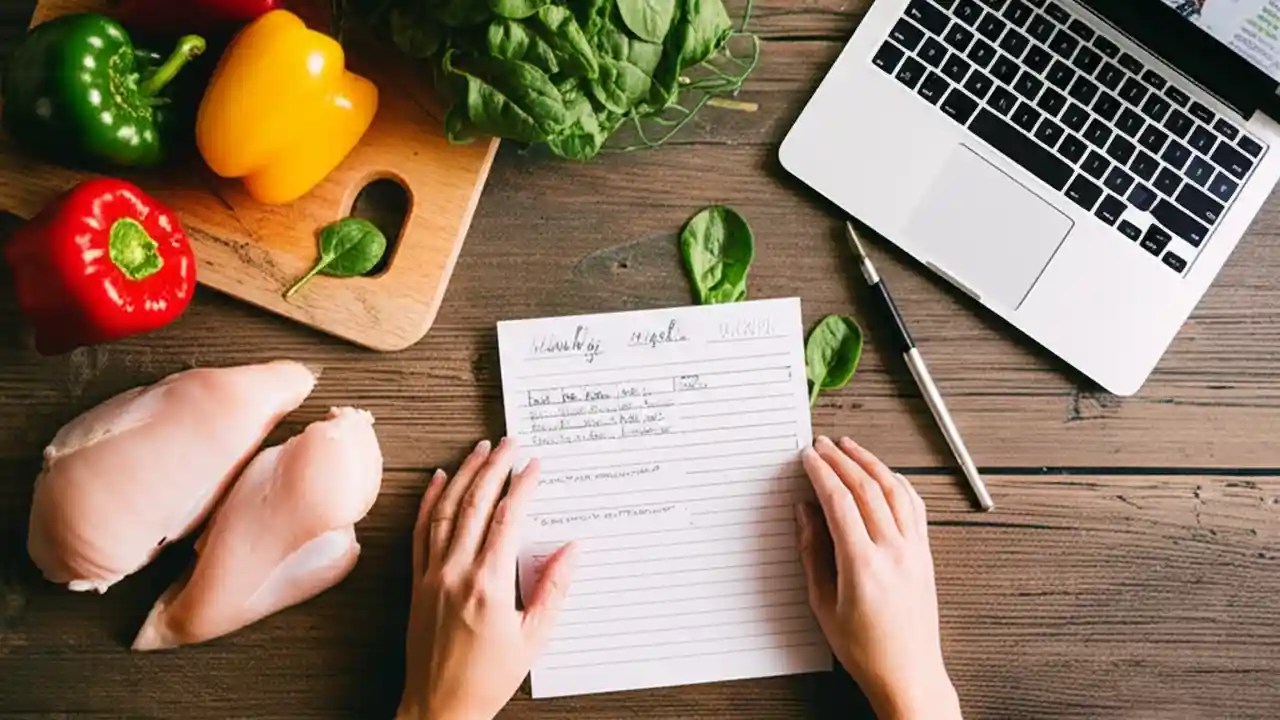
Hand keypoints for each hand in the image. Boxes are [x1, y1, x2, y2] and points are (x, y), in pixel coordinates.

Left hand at [398, 438, 578, 719]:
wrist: (439, 708)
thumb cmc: (488, 678)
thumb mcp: (534, 638)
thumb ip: (554, 589)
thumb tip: (572, 549)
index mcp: (489, 585)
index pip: (508, 518)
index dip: (522, 485)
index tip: (534, 464)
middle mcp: (456, 572)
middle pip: (475, 504)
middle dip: (494, 467)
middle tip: (510, 443)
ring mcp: (432, 575)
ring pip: (445, 511)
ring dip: (463, 475)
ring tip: (479, 450)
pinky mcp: (416, 583)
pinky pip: (420, 533)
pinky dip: (429, 502)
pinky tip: (438, 481)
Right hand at [796, 436, 961, 719]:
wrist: (908, 673)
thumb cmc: (864, 649)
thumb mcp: (823, 603)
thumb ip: (812, 552)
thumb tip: (805, 512)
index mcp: (863, 566)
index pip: (840, 502)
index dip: (821, 472)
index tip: (807, 456)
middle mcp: (893, 552)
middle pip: (867, 488)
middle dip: (841, 460)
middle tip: (822, 445)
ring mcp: (914, 551)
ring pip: (894, 490)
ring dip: (870, 462)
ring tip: (850, 447)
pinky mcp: (926, 554)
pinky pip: (914, 506)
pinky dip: (898, 482)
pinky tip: (885, 474)